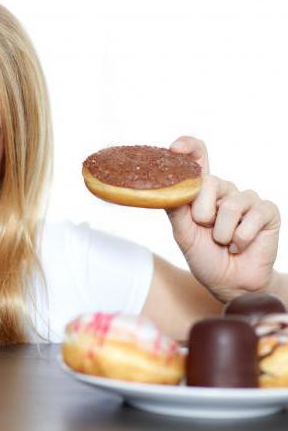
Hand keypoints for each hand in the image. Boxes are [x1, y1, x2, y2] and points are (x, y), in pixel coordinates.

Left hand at [165, 136, 280, 301]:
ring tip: (225, 242)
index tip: (174, 148)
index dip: (188, 148)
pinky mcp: (267, 211)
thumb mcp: (183, 234)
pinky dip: (242, 238)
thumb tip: (163, 187)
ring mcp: (246, 199)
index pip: (197, 160)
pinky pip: (252, 217)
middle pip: (208, 183)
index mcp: (201, 192)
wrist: (230, 283)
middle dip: (202, 213)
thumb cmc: (206, 257)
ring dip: (222, 232)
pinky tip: (241, 245)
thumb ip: (176, 209)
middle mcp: (224, 191)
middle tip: (206, 230)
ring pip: (230, 204)